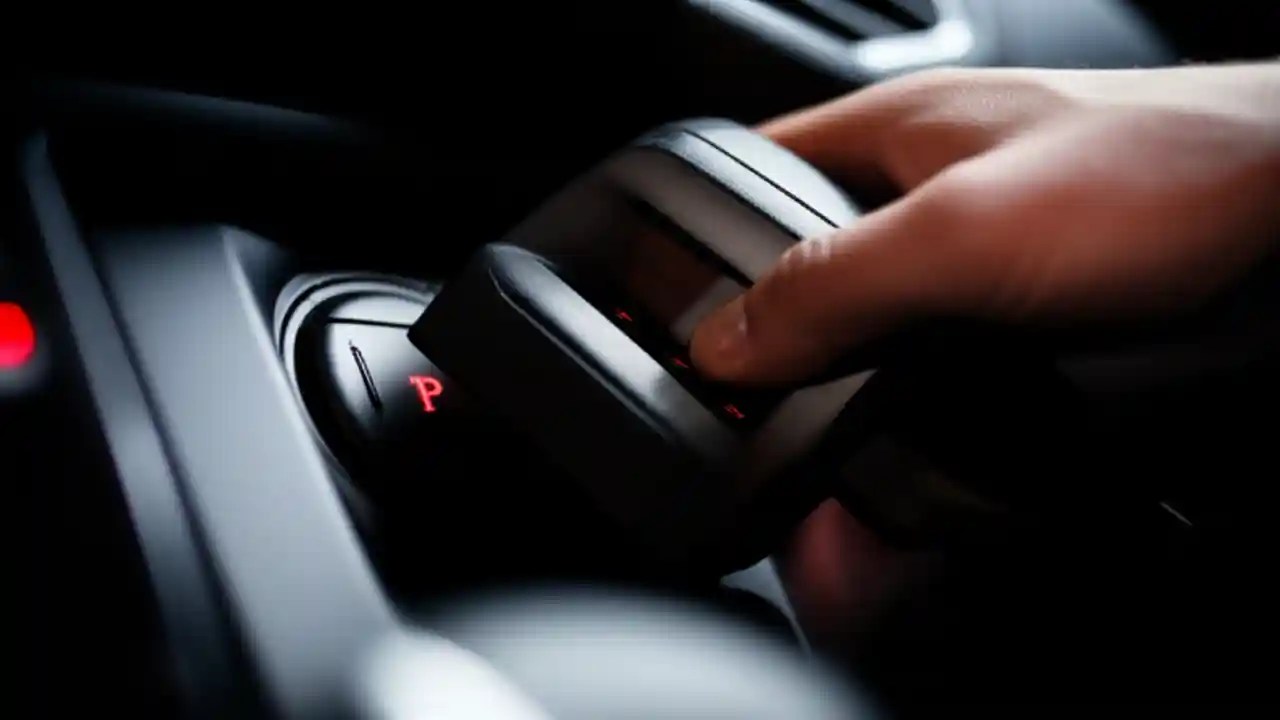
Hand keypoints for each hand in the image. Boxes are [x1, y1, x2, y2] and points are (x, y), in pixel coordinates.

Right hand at [691, 63, 1279, 383]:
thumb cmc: (1157, 178)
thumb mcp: (963, 235)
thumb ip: (835, 284)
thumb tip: (729, 344)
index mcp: (886, 132)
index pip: (746, 170)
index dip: (691, 236)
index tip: (663, 312)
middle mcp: (917, 180)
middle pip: (794, 250)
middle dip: (757, 322)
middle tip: (734, 396)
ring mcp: (966, 236)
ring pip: (858, 306)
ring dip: (827, 365)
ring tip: (800, 424)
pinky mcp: (1011, 293)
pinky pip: (920, 342)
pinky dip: (892, 384)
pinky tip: (892, 418)